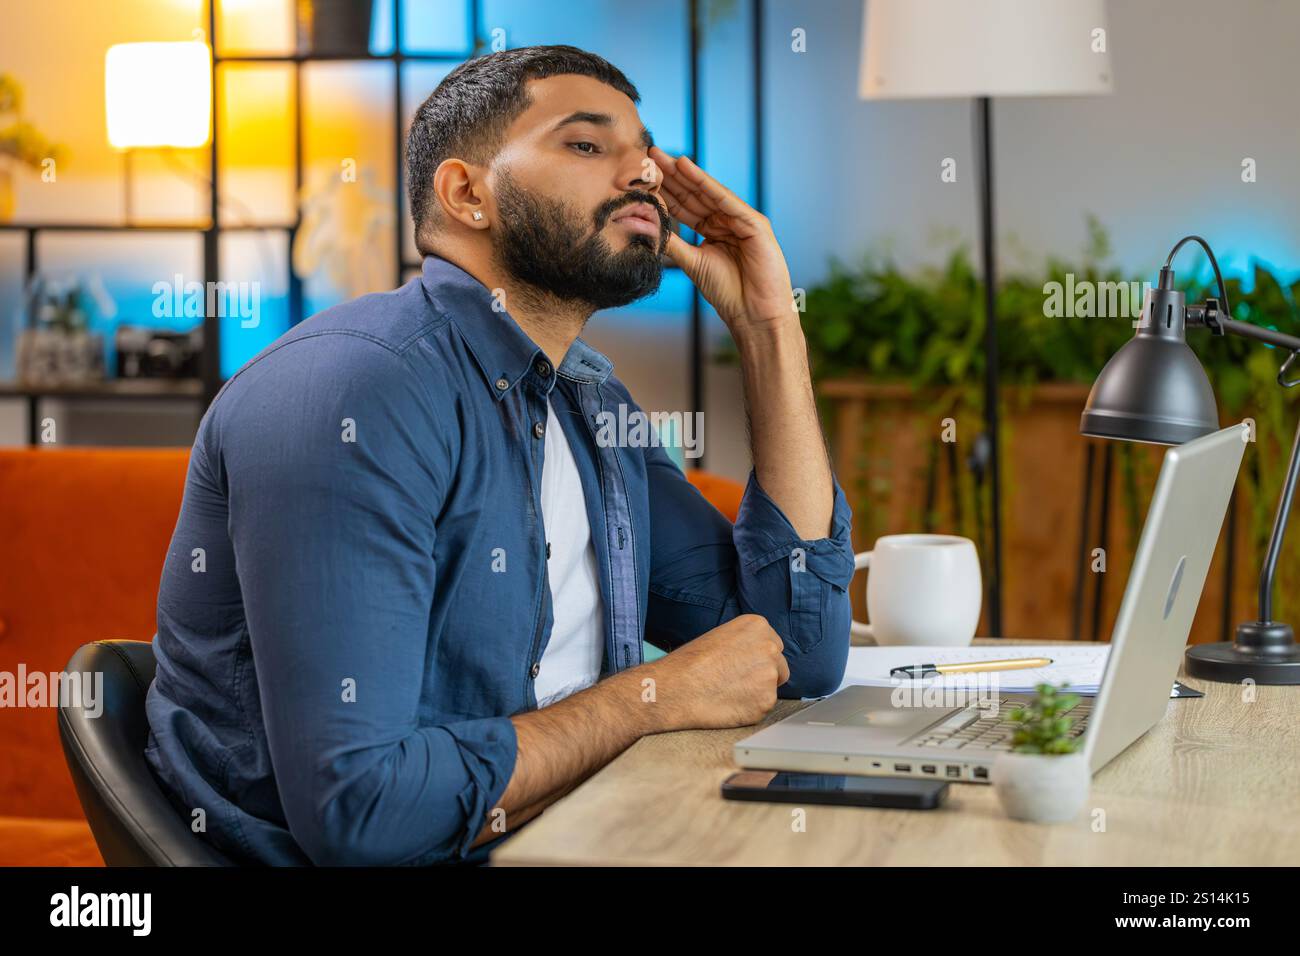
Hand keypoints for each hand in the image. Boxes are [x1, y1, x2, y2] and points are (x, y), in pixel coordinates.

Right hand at [645, 614, 788, 730]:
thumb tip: (759, 658)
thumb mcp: (721, 636)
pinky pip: (764, 707)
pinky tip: (729, 704)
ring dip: (757, 693)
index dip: (757, 659)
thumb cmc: (690, 663)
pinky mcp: (767, 701)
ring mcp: (770, 674)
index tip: (742, 667)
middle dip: (763, 676)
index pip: (773, 645)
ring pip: (772, 688)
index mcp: (758, 626)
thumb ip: (747, 644)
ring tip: (728, 692)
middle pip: (780, 666)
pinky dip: (750, 710)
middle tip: (737, 682)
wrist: (676, 688)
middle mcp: (770, 647)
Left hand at [649, 146, 797, 338]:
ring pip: (707, 192)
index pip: (685, 207)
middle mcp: (727, 221)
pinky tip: (687, 167)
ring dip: (684, 172)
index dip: (664, 192)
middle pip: (694, 194)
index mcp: (714, 231)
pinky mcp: (754, 223)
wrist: (755, 314)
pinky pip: (725, 199)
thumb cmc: (729, 292)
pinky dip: (706, 182)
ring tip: (662, 156)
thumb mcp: (693, 263)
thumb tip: (648, 229)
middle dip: (671, 175)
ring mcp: (742, 220)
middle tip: (648, 154)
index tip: (642, 177)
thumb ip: (674, 244)